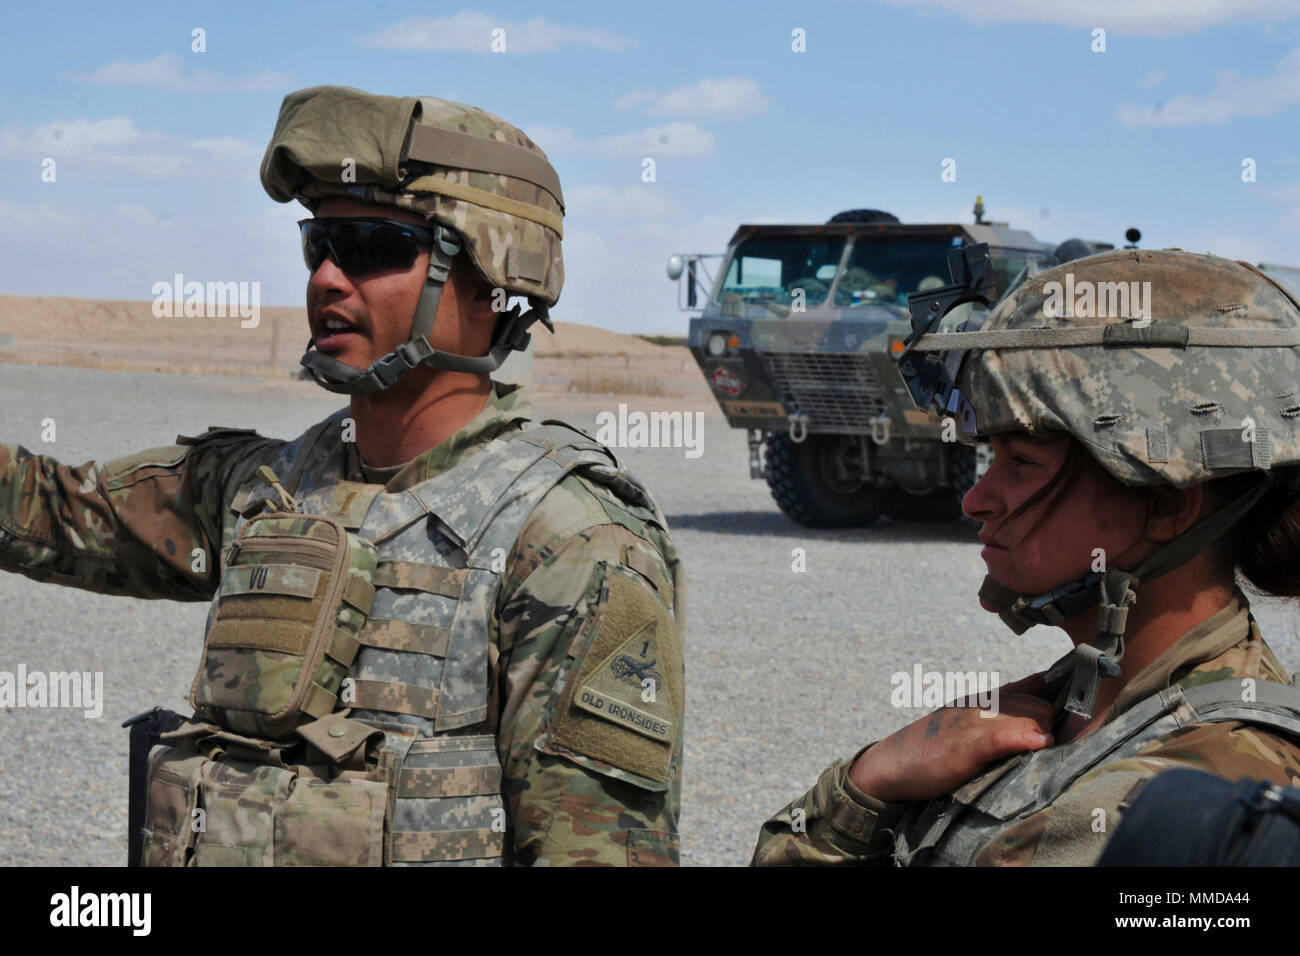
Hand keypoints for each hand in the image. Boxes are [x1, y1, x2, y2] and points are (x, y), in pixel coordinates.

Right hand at [848, 673, 1054, 802]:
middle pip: (1037, 709)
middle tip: (1041, 752)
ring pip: (1025, 720)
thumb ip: (1003, 701)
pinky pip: (999, 738)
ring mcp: (972, 725)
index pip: (1032, 695)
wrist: (892, 763)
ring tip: (1041, 752)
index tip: (1054, 733)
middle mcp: (980, 706)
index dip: (1048, 715)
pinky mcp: (963, 748)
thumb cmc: (931, 744)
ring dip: (1041, 736)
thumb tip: (1041, 681)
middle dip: (1048, 730)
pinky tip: (1039, 743)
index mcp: (982, 699)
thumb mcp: (967, 716)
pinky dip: (1021, 738)